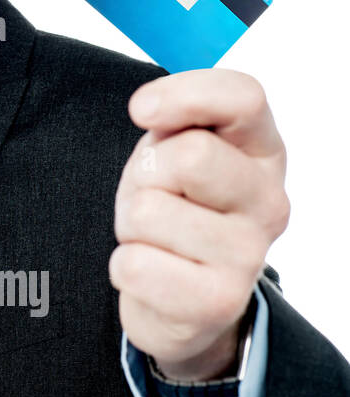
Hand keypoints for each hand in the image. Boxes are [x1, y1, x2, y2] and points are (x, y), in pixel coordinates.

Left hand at [111, 69, 287, 381]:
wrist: (178, 295)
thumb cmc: (173, 205)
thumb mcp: (169, 149)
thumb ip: (173, 118)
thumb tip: (147, 106)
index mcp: (262, 152)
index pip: (243, 96)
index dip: (183, 95)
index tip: (141, 110)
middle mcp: (270, 202)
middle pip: (191, 155)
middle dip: (146, 174)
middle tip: (153, 196)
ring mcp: (251, 255)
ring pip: (150, 212)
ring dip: (131, 224)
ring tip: (153, 237)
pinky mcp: (220, 302)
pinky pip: (134, 265)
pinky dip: (125, 266)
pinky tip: (154, 270)